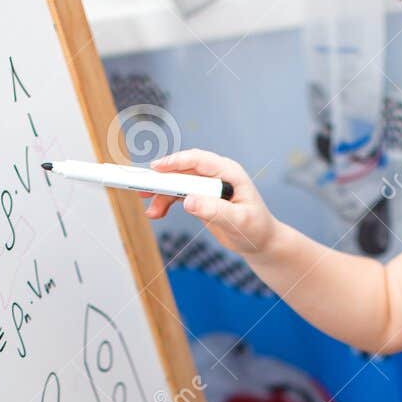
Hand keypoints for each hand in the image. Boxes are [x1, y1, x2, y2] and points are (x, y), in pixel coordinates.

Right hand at [142, 149, 278, 258]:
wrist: (259, 241)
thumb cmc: (255, 229)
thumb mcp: (238, 221)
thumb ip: (214, 210)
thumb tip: (188, 201)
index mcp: (229, 173)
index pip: (199, 160)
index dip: (176, 162)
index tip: (156, 168)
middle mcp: (216, 175)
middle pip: (183, 170)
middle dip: (162, 179)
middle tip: (142, 188)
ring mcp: (207, 185)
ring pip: (177, 183)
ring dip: (161, 195)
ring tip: (151, 212)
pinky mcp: (201, 197)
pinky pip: (178, 194)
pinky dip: (166, 203)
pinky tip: (156, 213)